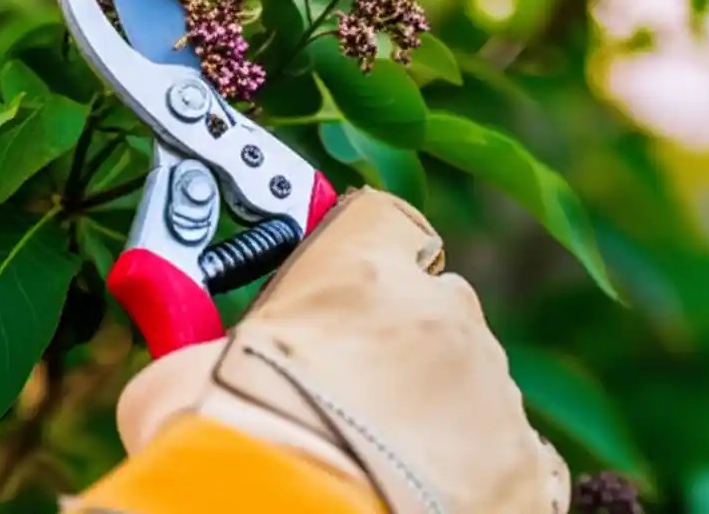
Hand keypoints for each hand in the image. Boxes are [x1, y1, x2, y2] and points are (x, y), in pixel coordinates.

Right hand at [115, 187, 569, 513]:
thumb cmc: (216, 446)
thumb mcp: (181, 371)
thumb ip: (207, 340)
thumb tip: (197, 359)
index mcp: (362, 267)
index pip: (385, 221)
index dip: (364, 256)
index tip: (339, 290)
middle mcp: (444, 313)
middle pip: (437, 303)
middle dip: (399, 341)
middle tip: (345, 395)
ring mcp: (493, 394)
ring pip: (475, 381)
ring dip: (436, 407)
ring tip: (377, 459)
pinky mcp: (527, 474)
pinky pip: (517, 456)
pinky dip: (481, 471)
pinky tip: (428, 495)